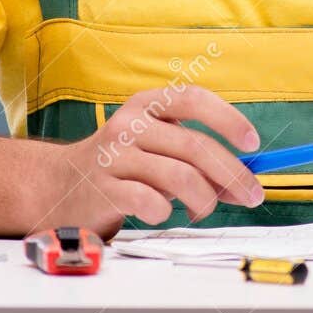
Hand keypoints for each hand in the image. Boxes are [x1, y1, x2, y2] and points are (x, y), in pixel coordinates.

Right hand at [34, 84, 264, 235]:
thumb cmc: (121, 165)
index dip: (227, 119)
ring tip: (202, 210)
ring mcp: (114, 156)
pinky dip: (165, 212)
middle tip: (252, 195)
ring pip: (178, 176)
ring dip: (203, 200)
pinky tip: (162, 213)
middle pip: (194, 146)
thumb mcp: (155, 145)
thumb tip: (243, 177)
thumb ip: (194, 155)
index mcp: (146, 105)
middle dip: (231, 173)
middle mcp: (129, 124)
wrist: (59, 186)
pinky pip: (149, 202)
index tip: (253, 143)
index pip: (193, 99)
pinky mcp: (102, 189)